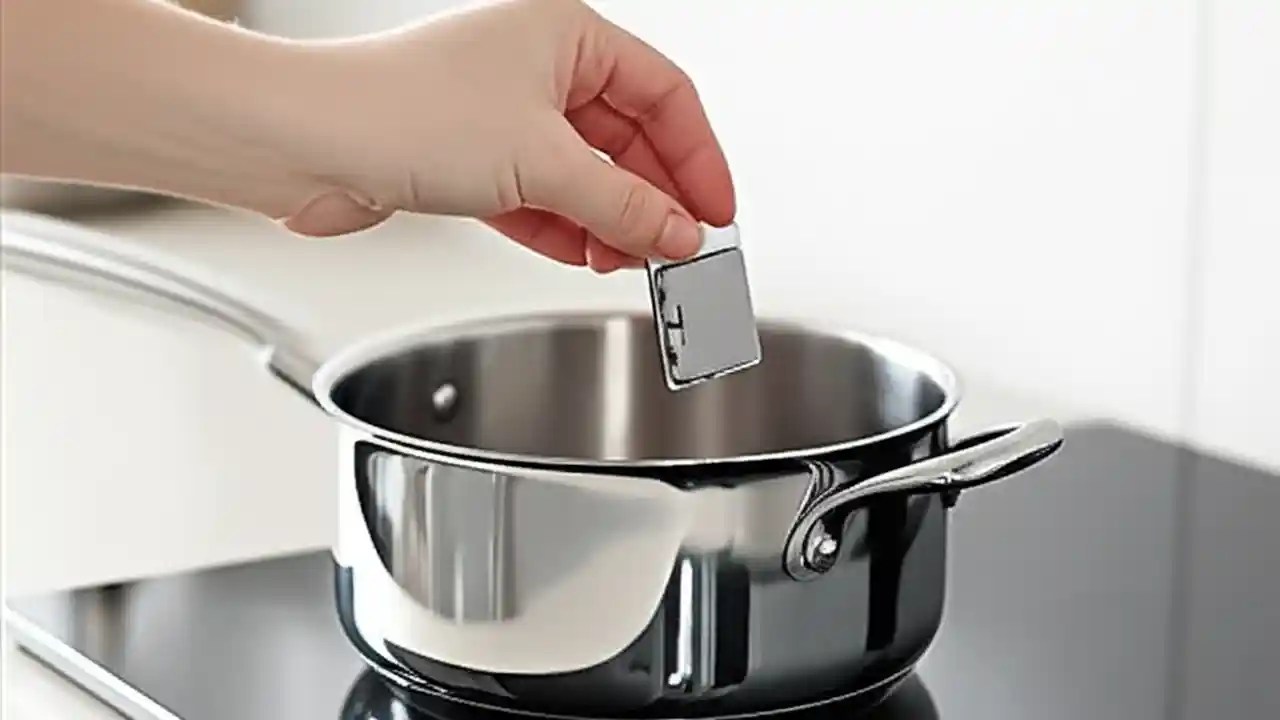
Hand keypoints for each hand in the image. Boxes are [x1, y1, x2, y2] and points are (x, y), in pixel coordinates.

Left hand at [278, 0, 735, 271]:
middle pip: (627, 139)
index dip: (699, 157)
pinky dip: (566, 230)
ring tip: (635, 262)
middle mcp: (537, 68)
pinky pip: (542, 199)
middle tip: (680, 249)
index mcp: (564, 34)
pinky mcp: (473, 162)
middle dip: (654, 199)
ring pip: (584, 175)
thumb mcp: (543, 164)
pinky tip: (589, 257)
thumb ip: (624, 207)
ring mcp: (504, 116)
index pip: (665, 94)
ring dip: (611, 223)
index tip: (717, 212)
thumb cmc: (403, 112)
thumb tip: (681, 234)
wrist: (307, 144)